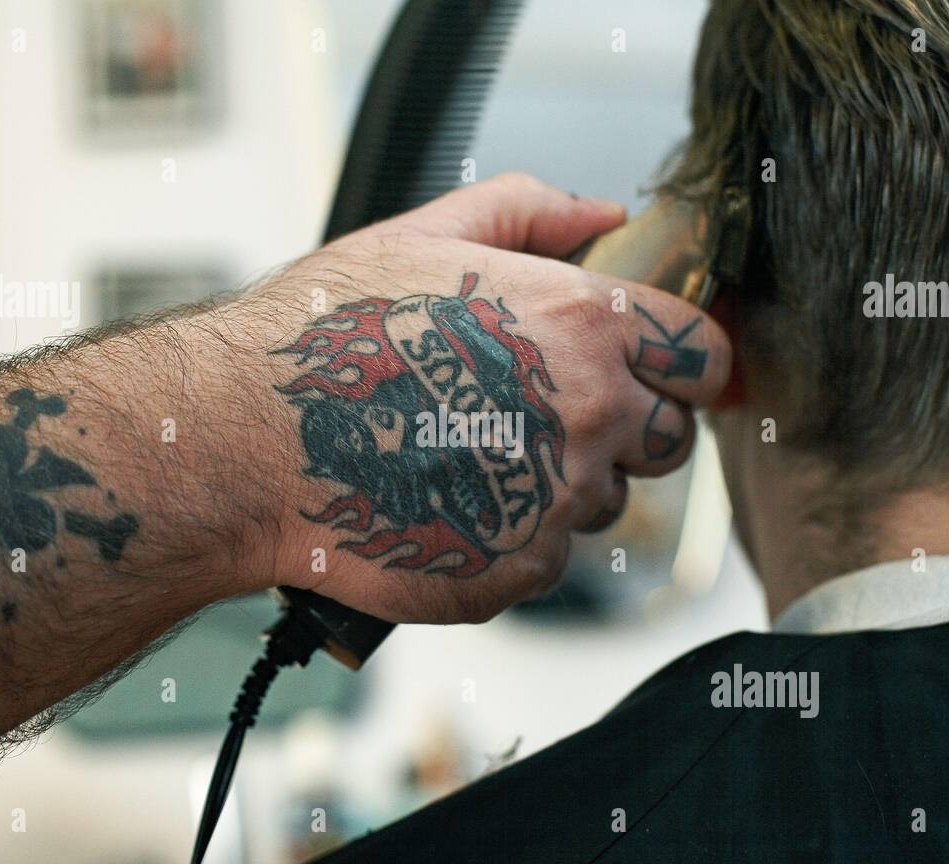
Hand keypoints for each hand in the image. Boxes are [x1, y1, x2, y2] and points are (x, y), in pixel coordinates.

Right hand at [245, 174, 731, 623]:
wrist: (244, 444)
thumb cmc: (325, 336)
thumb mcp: (422, 236)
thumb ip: (527, 211)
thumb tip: (604, 214)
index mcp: (581, 325)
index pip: (704, 356)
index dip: (682, 364)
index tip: (650, 370)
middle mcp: (587, 415)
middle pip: (670, 438)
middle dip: (627, 426)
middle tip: (544, 412)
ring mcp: (556, 502)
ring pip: (606, 501)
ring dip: (562, 482)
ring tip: (470, 454)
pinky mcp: (519, 568)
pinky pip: (549, 555)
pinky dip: (510, 534)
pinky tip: (444, 499)